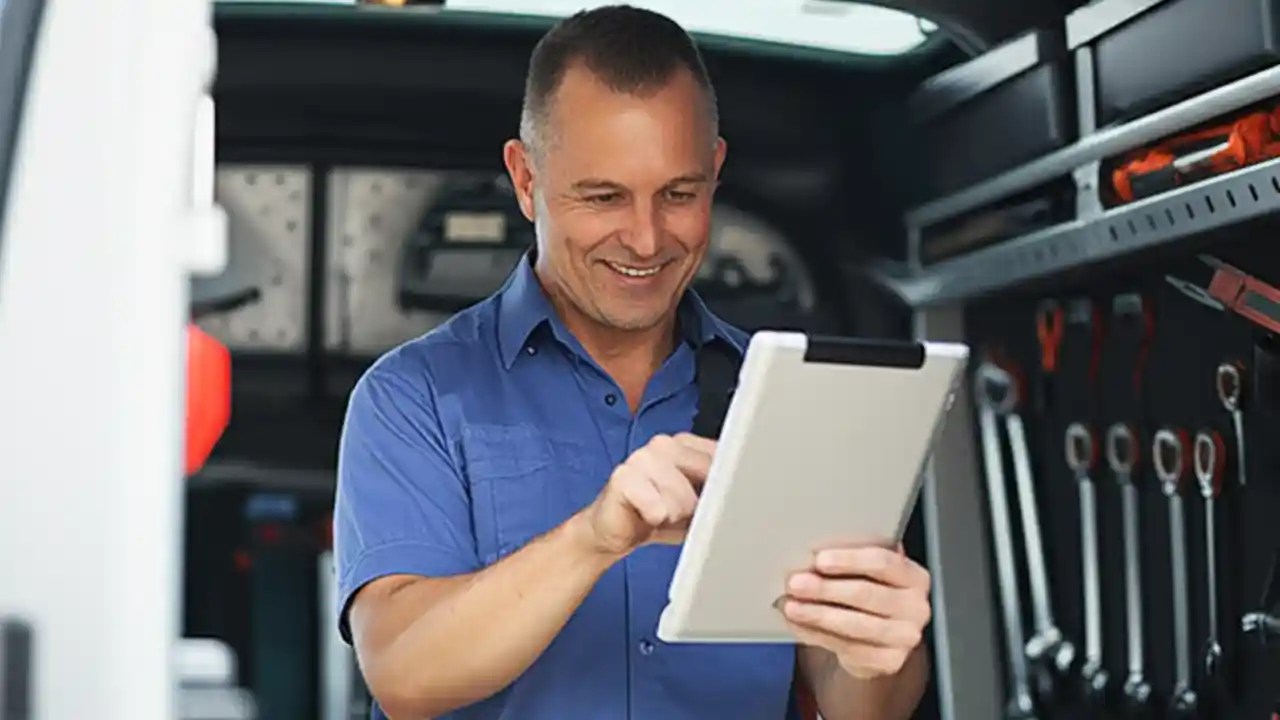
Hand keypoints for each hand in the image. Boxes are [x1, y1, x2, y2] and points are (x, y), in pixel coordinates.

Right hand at [580, 433, 714, 556]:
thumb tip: (741, 492)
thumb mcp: (696, 502)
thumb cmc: (657, 513)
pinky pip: (659, 509)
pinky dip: (656, 521)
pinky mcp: (623, 476)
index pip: (723, 458)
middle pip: (707, 479)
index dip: (725, 487)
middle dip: (698, 506)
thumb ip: (717, 489)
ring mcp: (642, 457)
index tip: (720, 501)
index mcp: (684, 444)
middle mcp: (664, 444)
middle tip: (678, 512)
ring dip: (675, 516)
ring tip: (661, 514)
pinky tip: (645, 517)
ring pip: (684, 499)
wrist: (613, 529)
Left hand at [781, 544, 930, 679]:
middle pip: (866, 594)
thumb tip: (812, 555)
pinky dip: (816, 634)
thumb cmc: (870, 594)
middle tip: (796, 583)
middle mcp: (915, 607)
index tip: (820, 560)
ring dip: (817, 614)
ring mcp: (904, 637)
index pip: (884, 563)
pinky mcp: (888, 661)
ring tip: (792, 606)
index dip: (849, 560)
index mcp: (914, 577)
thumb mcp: (868, 572)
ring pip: (855, 624)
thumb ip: (851, 561)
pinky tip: (799, 624)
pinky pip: (846, 647)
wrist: (879, 638)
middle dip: (826, 588)